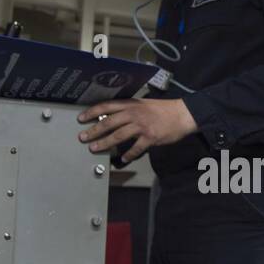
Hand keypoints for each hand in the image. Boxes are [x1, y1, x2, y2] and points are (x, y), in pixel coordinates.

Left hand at [76, 98, 197, 162]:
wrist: (182, 114)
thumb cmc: (163, 110)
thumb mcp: (143, 104)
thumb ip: (129, 110)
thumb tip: (113, 118)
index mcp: (131, 104)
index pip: (107, 106)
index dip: (92, 112)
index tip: (81, 118)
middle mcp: (134, 113)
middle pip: (109, 122)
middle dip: (94, 131)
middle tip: (83, 138)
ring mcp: (142, 125)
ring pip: (118, 135)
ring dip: (105, 143)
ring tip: (95, 149)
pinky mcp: (150, 137)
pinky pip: (136, 148)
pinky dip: (128, 154)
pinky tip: (123, 159)